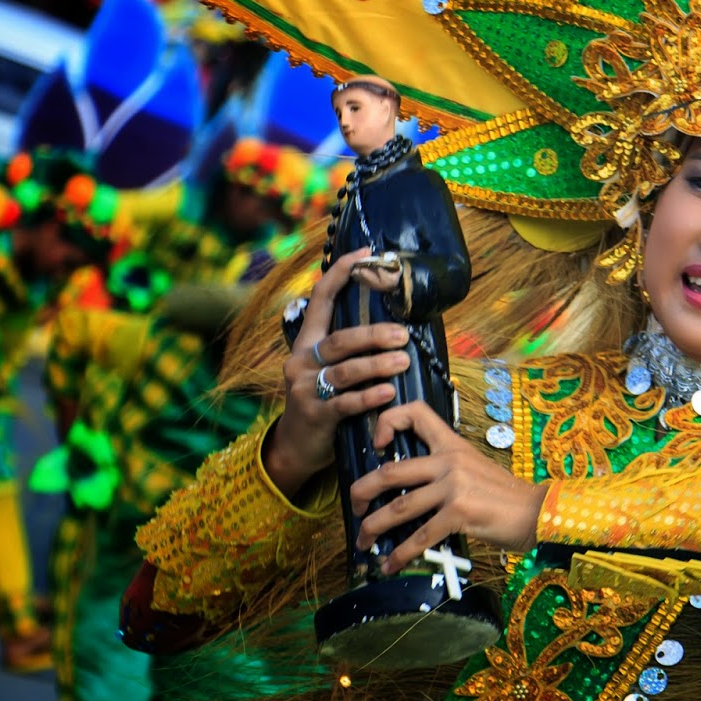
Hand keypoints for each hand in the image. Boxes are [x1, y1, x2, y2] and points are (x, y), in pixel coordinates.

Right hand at [264, 248, 411, 496]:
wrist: (296, 447)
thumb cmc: (323, 401)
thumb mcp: (328, 370)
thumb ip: (350, 349)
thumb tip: (393, 322)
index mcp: (308, 342)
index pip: (321, 297)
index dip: (342, 273)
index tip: (366, 253)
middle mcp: (302, 360)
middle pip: (340, 339)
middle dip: (373, 334)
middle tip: (404, 334)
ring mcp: (305, 388)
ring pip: (344, 370)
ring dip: (377, 364)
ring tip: (403, 360)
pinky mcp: (314, 415)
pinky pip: (344, 403)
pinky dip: (368, 396)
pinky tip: (389, 392)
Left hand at [350, 400, 546, 567]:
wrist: (538, 512)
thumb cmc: (505, 496)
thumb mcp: (474, 469)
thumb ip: (445, 471)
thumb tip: (409, 491)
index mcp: (452, 445)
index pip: (416, 413)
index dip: (388, 422)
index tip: (378, 446)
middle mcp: (449, 461)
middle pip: (391, 471)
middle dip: (363, 492)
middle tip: (355, 508)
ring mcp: (454, 487)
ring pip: (399, 507)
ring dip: (375, 528)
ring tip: (363, 542)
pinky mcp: (459, 513)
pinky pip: (420, 536)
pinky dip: (401, 555)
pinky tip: (391, 566)